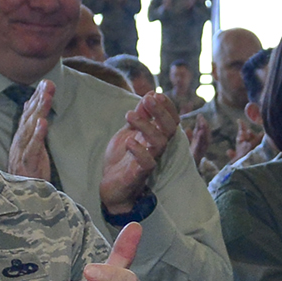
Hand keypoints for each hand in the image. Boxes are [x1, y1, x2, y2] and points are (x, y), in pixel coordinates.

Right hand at [4, 81, 54, 183]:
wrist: (24, 198)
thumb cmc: (29, 173)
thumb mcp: (32, 147)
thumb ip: (32, 128)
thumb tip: (31, 106)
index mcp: (21, 137)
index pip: (29, 113)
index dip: (36, 98)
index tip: (46, 83)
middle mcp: (19, 141)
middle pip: (29, 116)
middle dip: (39, 99)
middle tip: (48, 83)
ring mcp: (22, 151)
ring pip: (30, 128)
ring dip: (38, 111)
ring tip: (46, 97)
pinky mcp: (27, 163)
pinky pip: (32, 147)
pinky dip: (37, 134)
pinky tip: (43, 123)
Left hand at [101, 92, 179, 214]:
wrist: (110, 186)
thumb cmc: (122, 159)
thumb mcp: (128, 131)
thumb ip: (140, 115)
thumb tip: (150, 94)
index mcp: (155, 137)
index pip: (171, 120)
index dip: (167, 107)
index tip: (155, 94)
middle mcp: (156, 149)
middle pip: (170, 129)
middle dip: (161, 112)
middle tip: (148, 99)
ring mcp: (149, 161)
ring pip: (159, 143)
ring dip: (146, 126)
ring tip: (129, 115)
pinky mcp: (139, 174)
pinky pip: (147, 163)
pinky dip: (140, 150)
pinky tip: (129, 142)